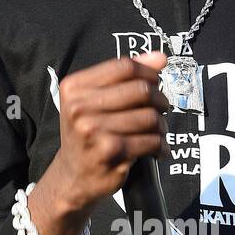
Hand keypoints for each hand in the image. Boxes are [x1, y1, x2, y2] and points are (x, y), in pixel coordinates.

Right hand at [29, 51, 170, 234]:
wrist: (73, 176)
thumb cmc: (88, 133)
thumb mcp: (94, 100)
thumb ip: (124, 76)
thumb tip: (160, 58)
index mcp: (74, 88)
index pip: (124, 67)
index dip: (148, 72)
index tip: (156, 82)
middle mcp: (79, 108)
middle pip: (140, 90)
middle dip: (159, 99)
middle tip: (161, 109)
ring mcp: (94, 131)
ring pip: (149, 117)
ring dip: (161, 125)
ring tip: (157, 132)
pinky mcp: (111, 152)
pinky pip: (151, 140)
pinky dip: (160, 146)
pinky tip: (157, 150)